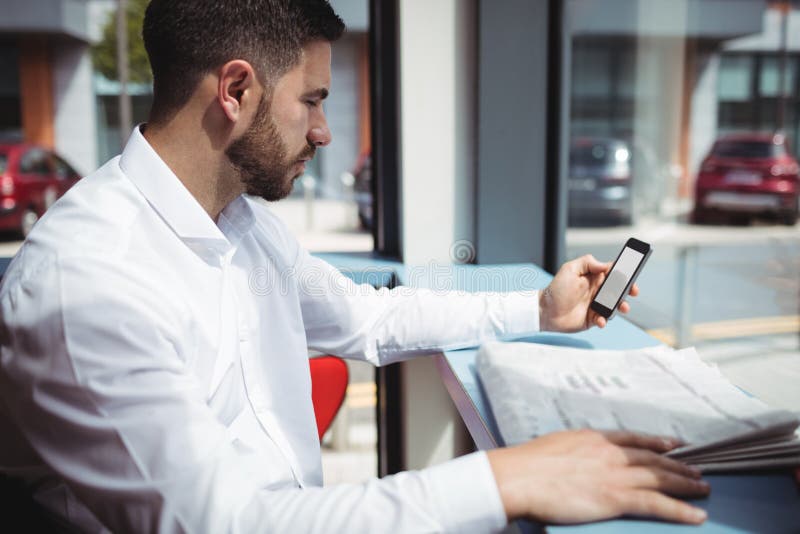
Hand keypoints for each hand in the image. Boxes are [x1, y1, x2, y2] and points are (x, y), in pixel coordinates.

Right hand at [487, 430, 709, 524]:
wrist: (518, 476)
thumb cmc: (527, 465)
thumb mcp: (555, 446)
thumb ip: (574, 450)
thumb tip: (576, 458)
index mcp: (594, 438)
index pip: (634, 439)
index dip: (657, 442)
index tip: (674, 444)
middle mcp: (610, 452)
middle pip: (653, 459)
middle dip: (678, 465)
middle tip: (698, 471)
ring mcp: (614, 474)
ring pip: (661, 478)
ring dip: (685, 484)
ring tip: (703, 488)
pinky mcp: (615, 497)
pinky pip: (656, 504)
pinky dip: (679, 510)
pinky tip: (696, 515)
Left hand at [539, 254, 637, 331]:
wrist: (545, 311)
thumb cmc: (556, 289)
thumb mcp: (569, 269)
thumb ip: (587, 262)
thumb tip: (605, 264)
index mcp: (593, 278)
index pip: (613, 273)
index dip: (624, 274)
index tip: (631, 276)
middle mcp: (596, 291)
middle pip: (618, 290)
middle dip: (628, 291)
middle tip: (632, 292)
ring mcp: (595, 305)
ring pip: (614, 305)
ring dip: (621, 306)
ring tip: (622, 307)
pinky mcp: (592, 318)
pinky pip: (604, 319)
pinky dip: (604, 320)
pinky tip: (600, 320)